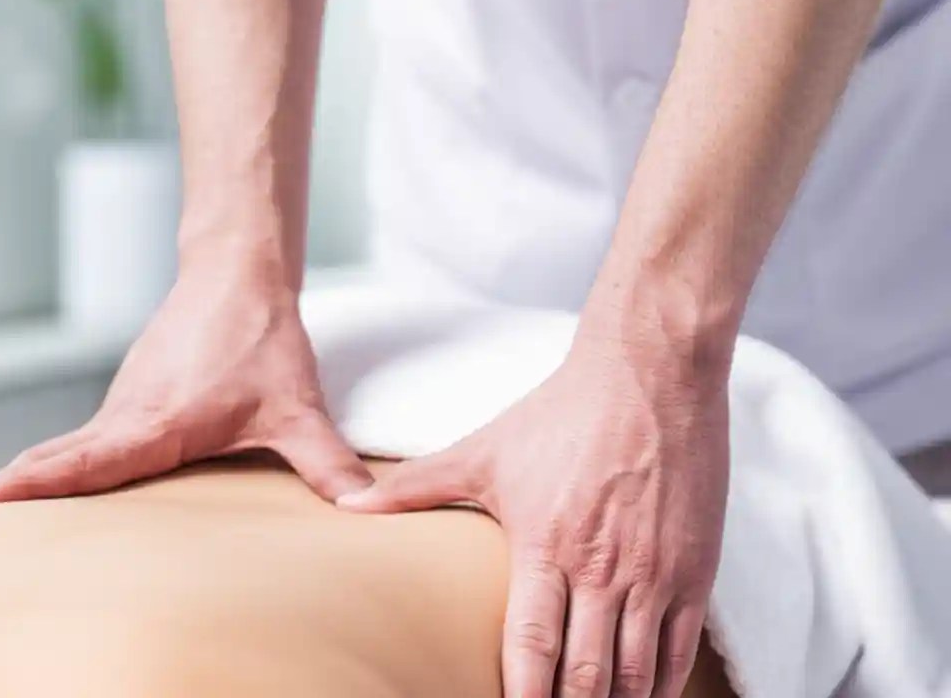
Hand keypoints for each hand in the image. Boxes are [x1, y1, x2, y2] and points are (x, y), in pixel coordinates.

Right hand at [0, 261, 372, 504]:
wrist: (237, 276)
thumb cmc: (264, 341)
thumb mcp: (299, 408)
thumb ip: (328, 462)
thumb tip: (367, 509)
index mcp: (158, 422)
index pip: (89, 462)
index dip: (39, 485)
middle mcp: (126, 415)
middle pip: (53, 459)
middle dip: (3, 490)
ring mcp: (119, 408)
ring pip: (57, 450)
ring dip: (14, 480)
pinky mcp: (123, 405)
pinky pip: (73, 443)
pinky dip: (40, 468)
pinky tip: (23, 491)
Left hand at [337, 336, 728, 697]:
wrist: (648, 374)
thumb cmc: (561, 413)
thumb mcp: (483, 452)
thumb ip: (412, 487)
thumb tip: (345, 502)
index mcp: (544, 545)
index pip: (531, 644)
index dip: (522, 694)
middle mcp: (601, 568)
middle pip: (585, 673)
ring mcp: (653, 573)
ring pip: (635, 672)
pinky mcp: (694, 568)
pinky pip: (680, 650)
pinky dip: (660, 684)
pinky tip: (643, 697)